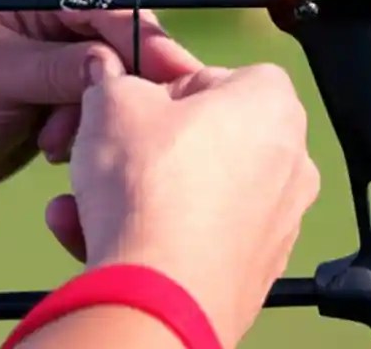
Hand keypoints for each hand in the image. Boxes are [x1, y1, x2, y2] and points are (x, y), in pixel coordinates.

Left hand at [0, 0, 201, 189]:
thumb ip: (57, 69)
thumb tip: (116, 65)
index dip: (142, 38)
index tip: (176, 74)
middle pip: (120, 26)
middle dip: (118, 78)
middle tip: (106, 121)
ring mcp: (57, 30)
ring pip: (116, 62)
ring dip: (96, 106)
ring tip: (53, 141)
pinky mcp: (62, 67)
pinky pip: (102, 86)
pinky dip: (87, 118)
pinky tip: (52, 141)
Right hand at [46, 64, 320, 346]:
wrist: (162, 294)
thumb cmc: (151, 188)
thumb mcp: (113, 102)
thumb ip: (113, 82)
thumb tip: (110, 83)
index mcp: (271, 102)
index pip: (211, 76)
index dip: (158, 89)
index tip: (125, 106)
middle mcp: (289, 160)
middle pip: (201, 140)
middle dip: (141, 149)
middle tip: (100, 154)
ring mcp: (276, 220)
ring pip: (190, 193)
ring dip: (134, 195)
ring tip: (81, 204)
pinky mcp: (253, 270)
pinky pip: (194, 238)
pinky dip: (152, 235)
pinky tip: (96, 238)